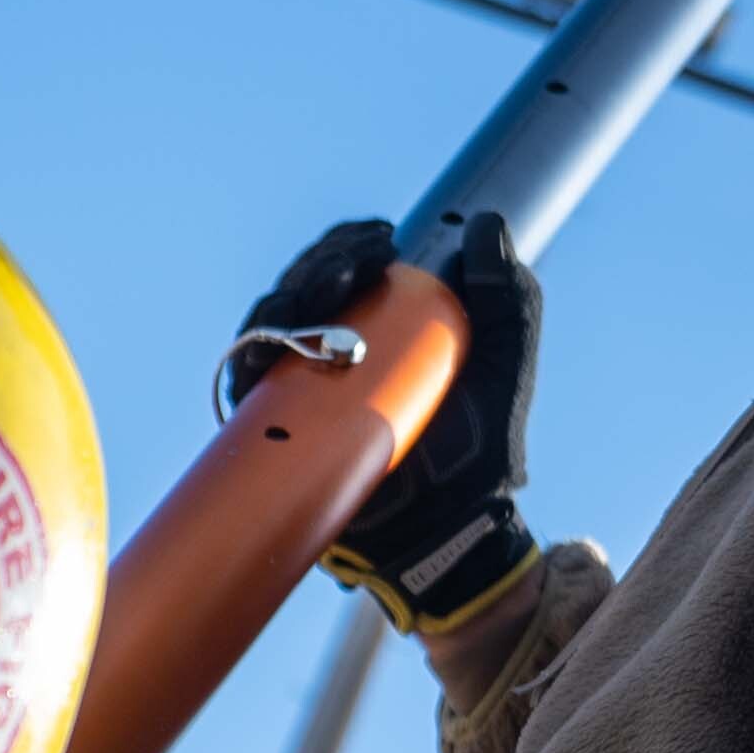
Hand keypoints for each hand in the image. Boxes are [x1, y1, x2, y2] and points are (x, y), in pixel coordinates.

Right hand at [229, 208, 540, 633]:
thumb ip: (508, 298)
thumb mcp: (505, 363)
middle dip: (321, 263)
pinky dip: (251, 356)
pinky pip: (244, 382)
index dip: (355, 241)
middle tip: (349, 271)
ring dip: (286, 299)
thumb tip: (486, 226)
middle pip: (304, 282)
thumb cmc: (479, 451)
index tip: (382, 240)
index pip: (351, 262)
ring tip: (320, 301)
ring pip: (268, 321)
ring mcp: (300, 386)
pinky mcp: (274, 427)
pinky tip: (271, 348)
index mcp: (381, 323)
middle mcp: (332, 347)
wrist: (448, 527)